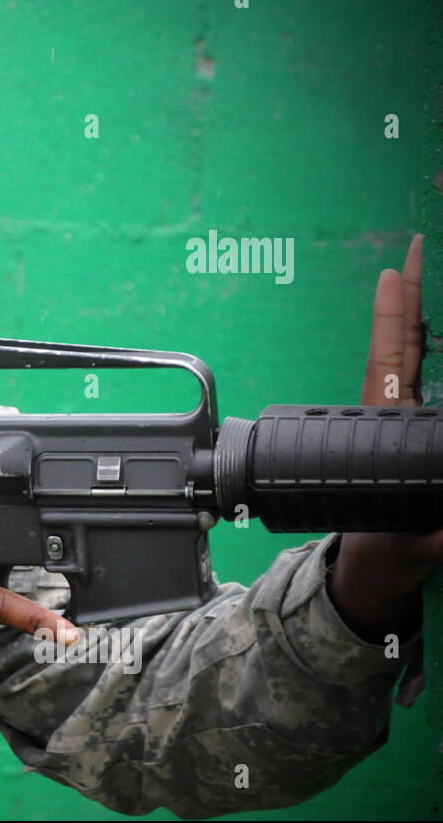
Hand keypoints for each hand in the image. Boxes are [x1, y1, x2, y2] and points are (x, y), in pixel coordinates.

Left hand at [329, 233, 431, 641]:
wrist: (384, 571)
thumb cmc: (392, 546)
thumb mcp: (421, 533)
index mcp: (387, 427)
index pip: (393, 360)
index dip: (396, 317)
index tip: (394, 272)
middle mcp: (397, 415)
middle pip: (407, 346)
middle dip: (414, 300)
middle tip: (417, 251)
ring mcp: (411, 422)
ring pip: (421, 359)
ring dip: (427, 319)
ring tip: (427, 275)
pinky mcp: (423, 436)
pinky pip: (428, 380)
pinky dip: (435, 352)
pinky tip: (441, 333)